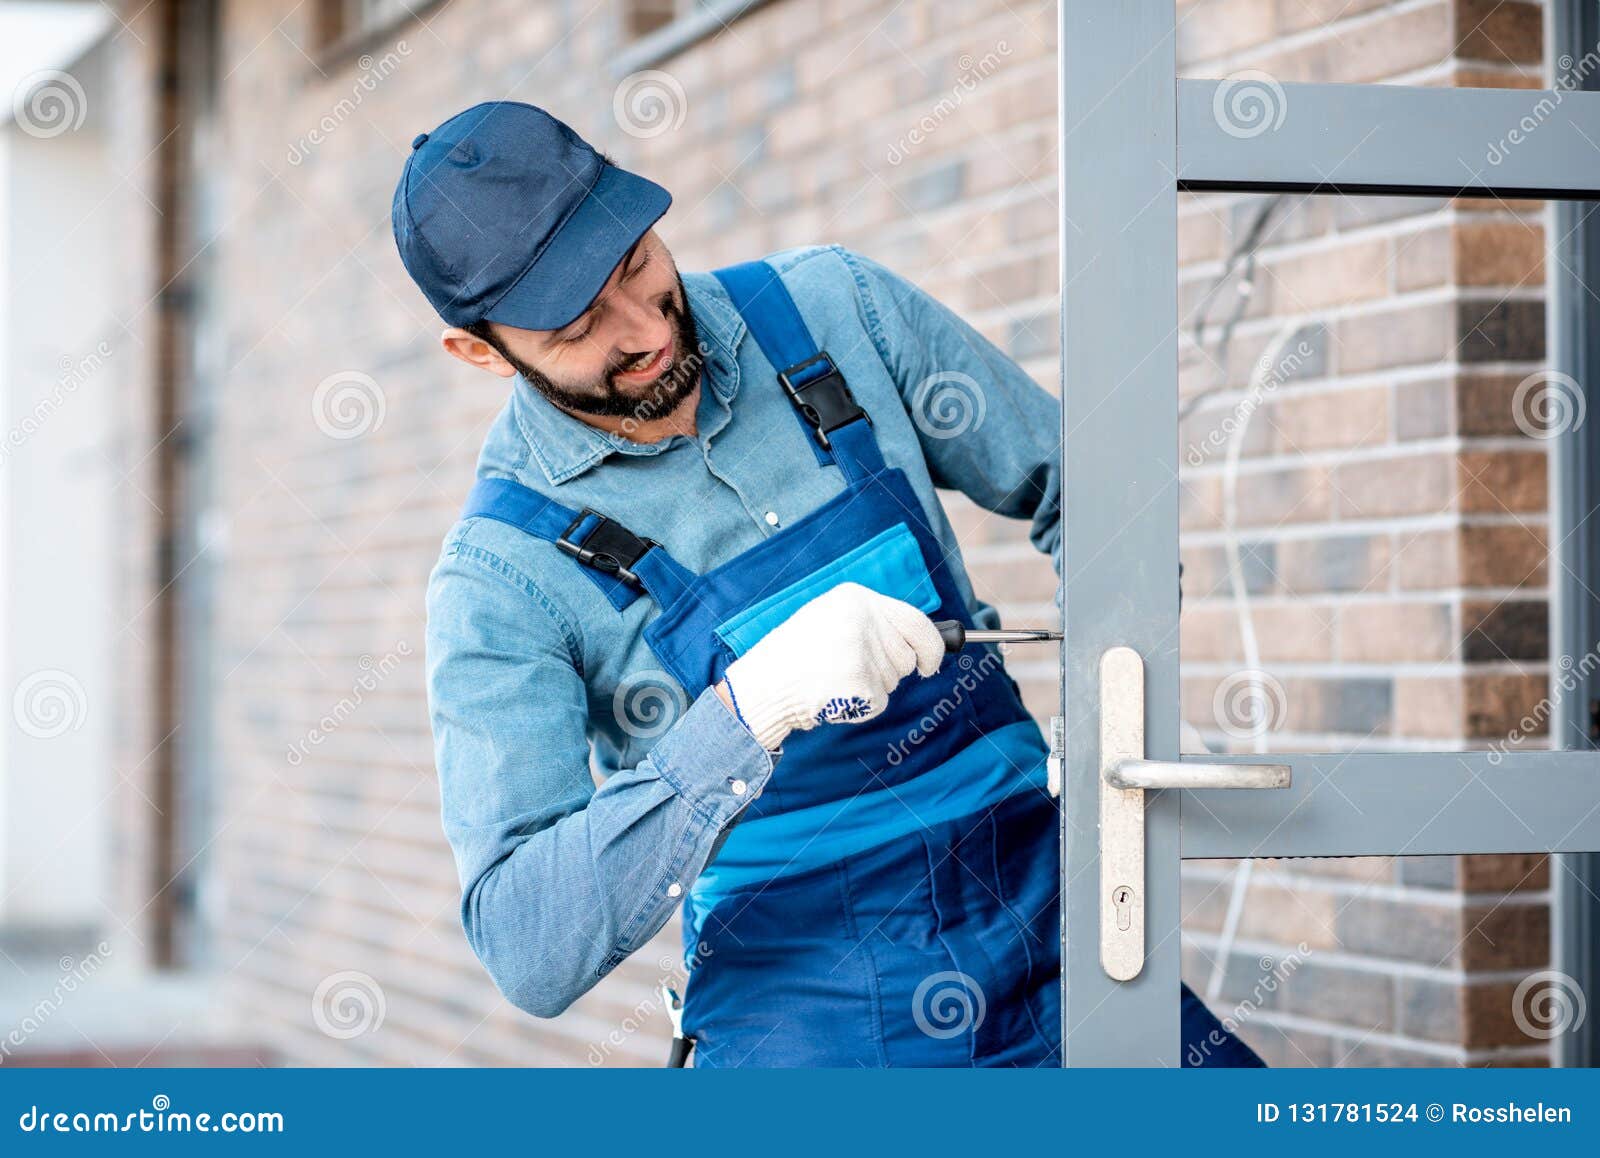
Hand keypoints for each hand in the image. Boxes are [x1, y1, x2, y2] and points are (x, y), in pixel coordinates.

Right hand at [720, 582, 945, 749]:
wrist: (763, 684)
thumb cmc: (795, 656)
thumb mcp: (831, 619)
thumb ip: (872, 623)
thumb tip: (921, 641)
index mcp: (856, 598)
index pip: (917, 621)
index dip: (932, 647)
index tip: (930, 664)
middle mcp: (863, 618)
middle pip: (907, 656)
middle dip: (890, 671)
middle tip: (850, 671)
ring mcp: (862, 649)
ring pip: (893, 681)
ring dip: (871, 688)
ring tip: (834, 679)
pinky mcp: (859, 680)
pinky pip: (879, 702)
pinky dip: (861, 707)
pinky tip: (834, 696)